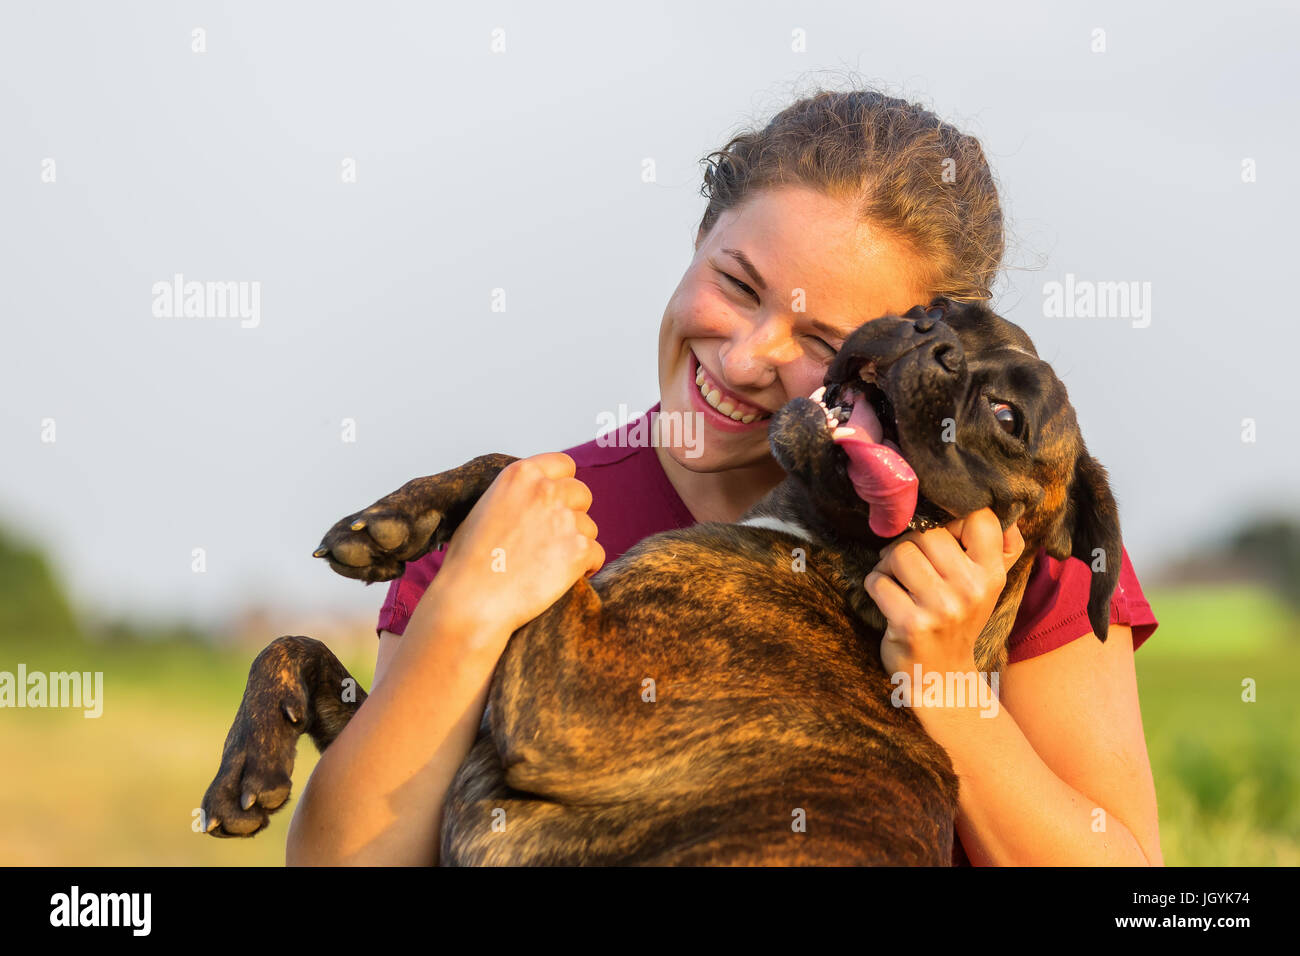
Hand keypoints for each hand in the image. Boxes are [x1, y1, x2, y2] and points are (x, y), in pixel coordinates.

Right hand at [422, 452, 603, 644]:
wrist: (472, 599)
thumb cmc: (469, 560)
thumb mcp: (484, 508)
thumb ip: (515, 495)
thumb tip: (533, 498)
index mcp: (521, 475)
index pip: (564, 464)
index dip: (562, 484)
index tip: (557, 502)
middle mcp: (546, 491)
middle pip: (581, 494)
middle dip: (572, 514)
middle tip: (551, 539)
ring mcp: (565, 519)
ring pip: (589, 527)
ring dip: (575, 543)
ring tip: (547, 564)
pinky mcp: (579, 549)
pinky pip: (596, 554)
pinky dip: (585, 567)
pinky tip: (561, 578)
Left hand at [865, 508, 1023, 678]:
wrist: (943, 678)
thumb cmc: (959, 620)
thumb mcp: (987, 586)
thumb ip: (999, 547)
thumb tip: (1009, 511)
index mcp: (992, 575)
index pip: (978, 518)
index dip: (952, 520)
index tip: (943, 539)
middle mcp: (971, 590)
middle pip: (927, 533)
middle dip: (909, 544)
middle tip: (908, 563)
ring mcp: (941, 608)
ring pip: (899, 553)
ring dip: (888, 563)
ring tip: (896, 579)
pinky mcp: (911, 624)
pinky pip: (878, 581)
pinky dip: (876, 584)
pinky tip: (888, 598)